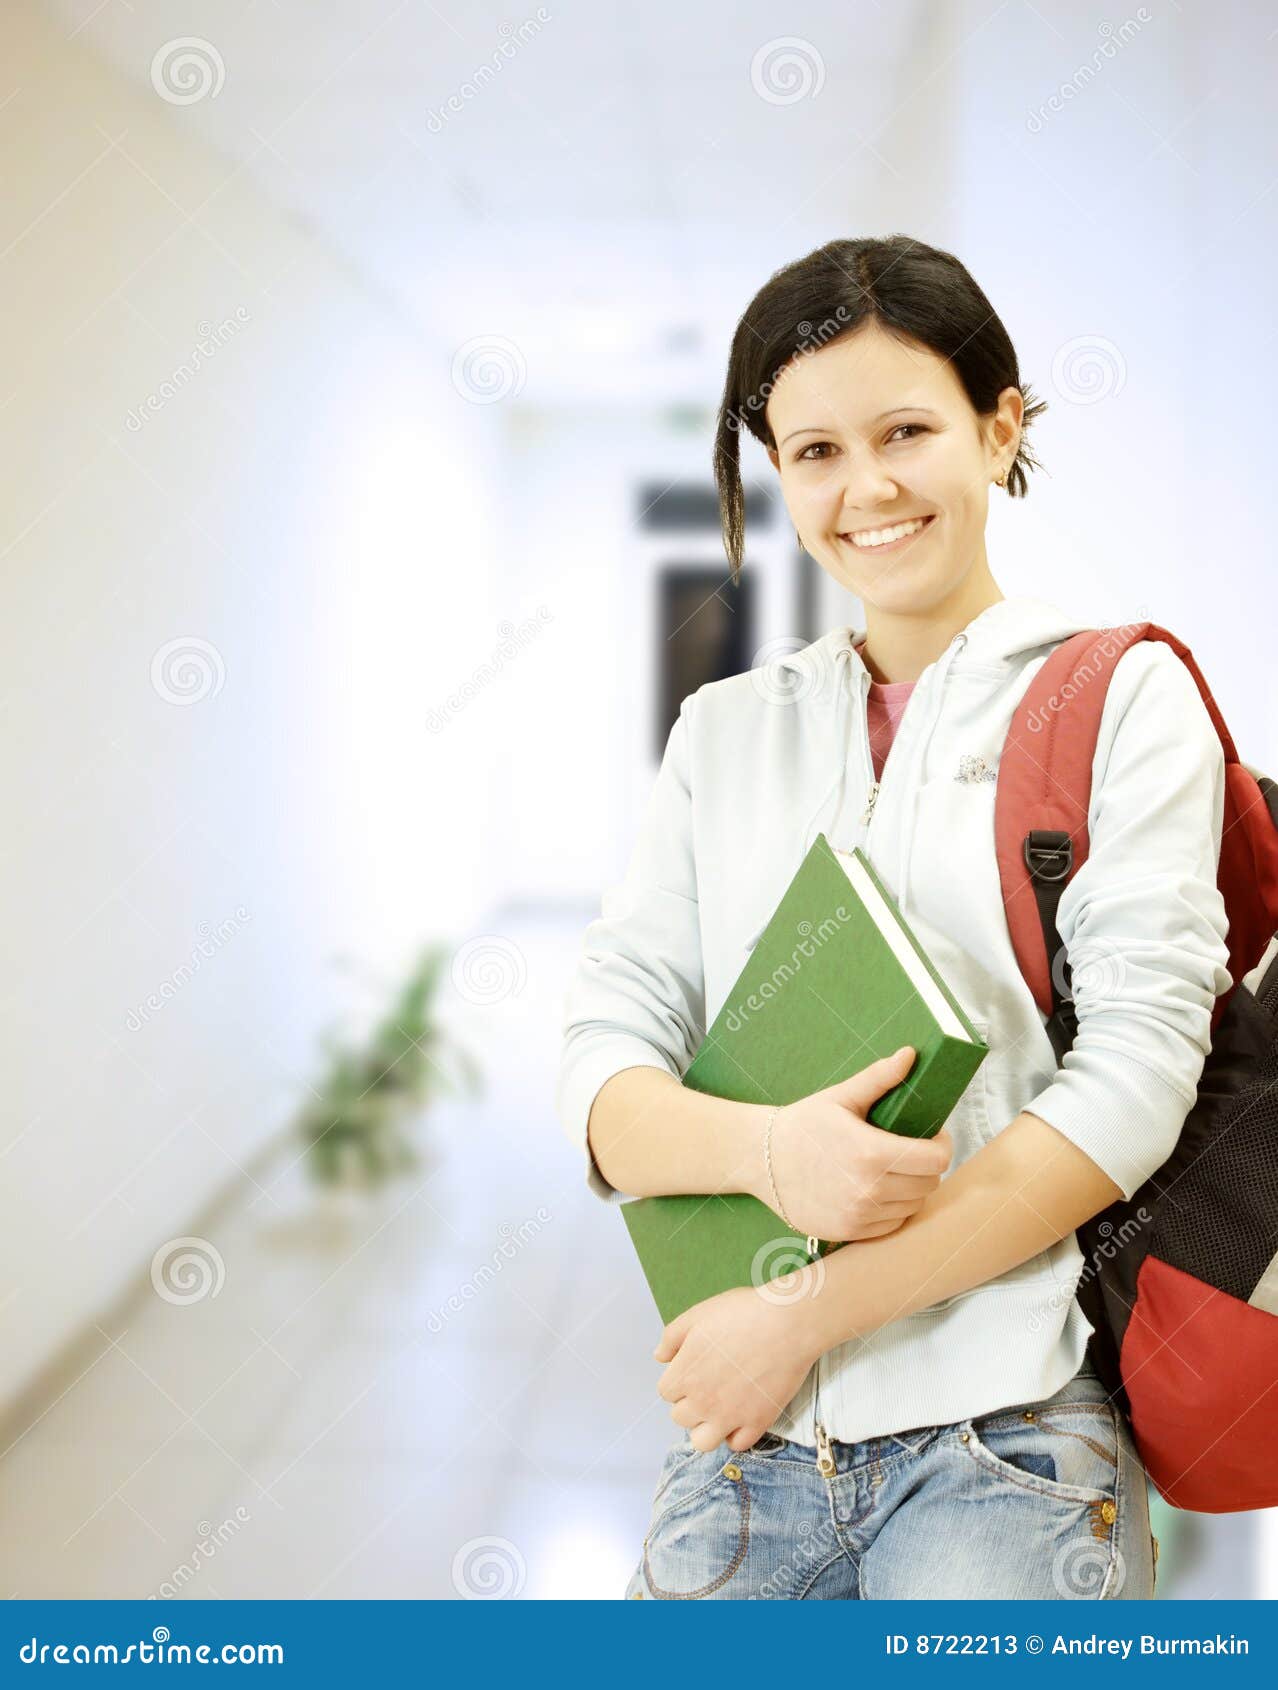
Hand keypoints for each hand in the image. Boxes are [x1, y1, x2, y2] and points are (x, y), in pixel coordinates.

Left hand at [654, 1283, 821, 1452]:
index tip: (693, 1368)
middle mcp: (702, 1402)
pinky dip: (734, 1435)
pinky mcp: (757, 1423)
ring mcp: (730, 1417)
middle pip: (680, 1417)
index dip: (678, 1379)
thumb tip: (659, 1356)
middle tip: (708, 1383)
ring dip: (705, 1426)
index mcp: (685, 1376)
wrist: (786, 1324)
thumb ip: (671, 1337)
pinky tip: (740, 1415)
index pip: (665, 1392)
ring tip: (718, 1407)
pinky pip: (736, 1445)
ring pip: (702, 1442)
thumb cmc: (742, 1314)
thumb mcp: (698, 1314)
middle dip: (689, 1401)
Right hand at [763, 1046, 951, 1241]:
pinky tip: (878, 1188)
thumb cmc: (803, 1124)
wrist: (761, 1160)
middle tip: (914, 1150)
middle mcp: (869, 1189)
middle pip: (929, 1184)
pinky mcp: (849, 1231)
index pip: (936, 1159)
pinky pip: (892, 1224)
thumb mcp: (841, 1097)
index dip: (942, 1145)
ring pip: (913, 1206)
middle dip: (928, 1165)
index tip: (934, 1135)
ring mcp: (859, 1215)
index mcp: (871, 1153)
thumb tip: (910, 1054)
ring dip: (912, 1188)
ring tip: (895, 1169)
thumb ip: (879, 1078)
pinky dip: (893, 1208)